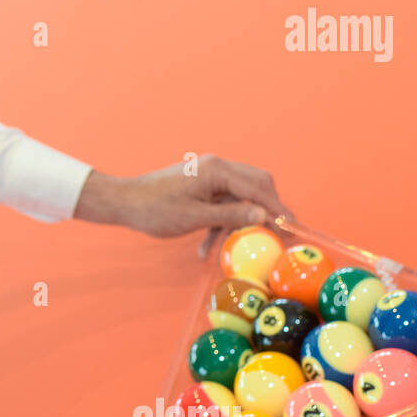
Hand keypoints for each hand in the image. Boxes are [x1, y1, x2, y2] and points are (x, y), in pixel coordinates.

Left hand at [74, 156, 294, 256]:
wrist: (124, 202)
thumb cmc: (155, 210)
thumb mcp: (195, 218)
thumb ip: (231, 217)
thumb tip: (264, 217)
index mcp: (217, 170)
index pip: (258, 187)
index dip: (277, 208)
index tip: (292, 226)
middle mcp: (216, 168)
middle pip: (255, 186)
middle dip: (265, 210)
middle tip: (276, 233)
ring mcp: (209, 176)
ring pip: (238, 197)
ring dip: (238, 222)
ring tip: (235, 248)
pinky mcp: (201, 187)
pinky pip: (221, 203)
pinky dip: (220, 223)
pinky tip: (207, 248)